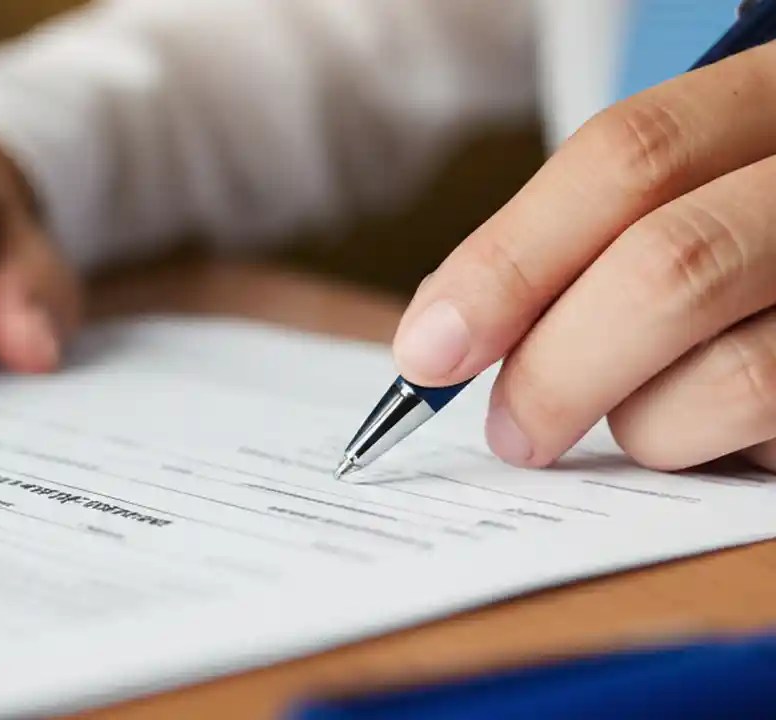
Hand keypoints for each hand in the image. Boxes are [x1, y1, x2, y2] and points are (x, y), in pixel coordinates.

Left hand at [392, 42, 775, 471]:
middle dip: (556, 369)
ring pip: (733, 379)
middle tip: (510, 431)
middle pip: (671, 268)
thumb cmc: (735, 227)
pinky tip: (711, 425)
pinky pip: (768, 443)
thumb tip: (440, 334)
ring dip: (645, 425)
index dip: (511, 260)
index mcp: (768, 101)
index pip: (630, 158)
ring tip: (636, 414)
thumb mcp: (677, 190)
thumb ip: (571, 239)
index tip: (430, 349)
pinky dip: (712, 450)